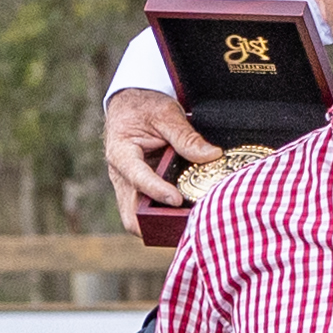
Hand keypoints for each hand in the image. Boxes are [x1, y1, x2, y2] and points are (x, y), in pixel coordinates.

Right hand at [103, 86, 221, 220]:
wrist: (129, 106)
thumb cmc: (145, 107)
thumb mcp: (167, 114)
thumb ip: (186, 136)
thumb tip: (212, 155)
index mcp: (122, 153)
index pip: (137, 177)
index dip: (156, 190)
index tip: (176, 200)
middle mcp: (121, 176)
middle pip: (130, 213)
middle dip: (153, 225)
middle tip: (184, 226)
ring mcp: (127, 187)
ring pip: (137, 219)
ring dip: (160, 225)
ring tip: (190, 225)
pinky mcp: (137, 191)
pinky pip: (146, 213)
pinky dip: (163, 218)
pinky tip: (187, 216)